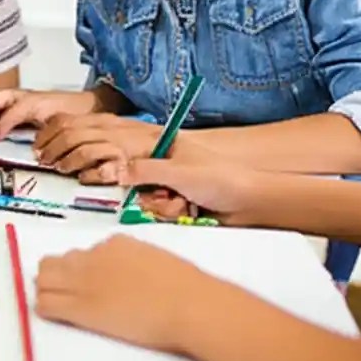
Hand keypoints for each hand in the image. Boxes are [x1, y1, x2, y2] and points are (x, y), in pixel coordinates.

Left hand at [0, 89, 92, 140]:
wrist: (90, 109)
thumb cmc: (62, 119)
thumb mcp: (30, 126)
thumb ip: (12, 130)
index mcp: (11, 102)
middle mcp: (15, 96)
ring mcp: (27, 97)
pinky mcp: (41, 103)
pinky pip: (17, 108)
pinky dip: (5, 121)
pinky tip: (0, 134)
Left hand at [33, 113, 158, 183]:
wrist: (193, 155)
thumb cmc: (157, 150)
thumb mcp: (124, 139)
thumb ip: (100, 141)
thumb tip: (72, 152)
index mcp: (108, 122)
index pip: (67, 119)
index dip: (47, 133)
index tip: (37, 144)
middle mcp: (114, 129)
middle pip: (70, 131)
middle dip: (51, 146)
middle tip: (42, 160)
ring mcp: (124, 144)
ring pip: (84, 146)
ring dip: (68, 159)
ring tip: (60, 168)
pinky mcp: (135, 162)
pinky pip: (106, 166)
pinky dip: (92, 172)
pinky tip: (85, 178)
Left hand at [35, 234, 209, 354]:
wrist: (187, 304)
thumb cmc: (185, 287)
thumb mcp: (156, 259)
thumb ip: (134, 260)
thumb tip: (127, 273)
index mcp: (116, 243)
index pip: (83, 252)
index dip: (80, 268)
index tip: (86, 279)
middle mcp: (94, 256)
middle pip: (55, 261)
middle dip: (56, 274)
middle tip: (63, 290)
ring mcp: (84, 279)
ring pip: (44, 278)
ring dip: (48, 288)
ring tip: (58, 301)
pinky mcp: (80, 306)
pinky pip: (46, 304)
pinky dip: (46, 308)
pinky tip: (54, 314)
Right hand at [122, 155, 262, 226]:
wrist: (248, 203)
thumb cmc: (217, 178)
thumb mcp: (175, 171)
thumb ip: (141, 171)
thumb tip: (112, 171)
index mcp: (165, 145)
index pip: (131, 154)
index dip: (122, 169)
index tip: (118, 181)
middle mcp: (166, 164)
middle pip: (136, 182)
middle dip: (150, 194)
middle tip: (166, 194)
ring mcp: (172, 185)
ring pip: (148, 200)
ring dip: (164, 206)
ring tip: (184, 203)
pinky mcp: (178, 204)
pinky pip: (161, 212)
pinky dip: (173, 214)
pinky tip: (189, 212)